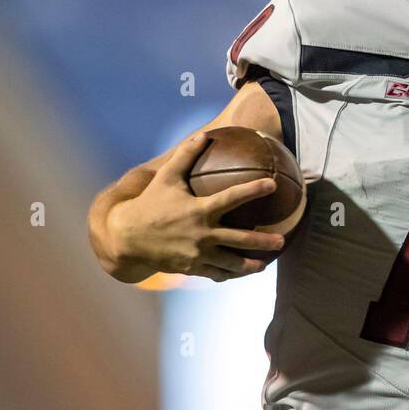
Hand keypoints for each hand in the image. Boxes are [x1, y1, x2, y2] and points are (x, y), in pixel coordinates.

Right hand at [106, 132, 286, 281]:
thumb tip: (204, 135)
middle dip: (264, 240)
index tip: (272, 183)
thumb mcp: (166, 178)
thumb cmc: (148, 204)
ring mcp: (197, 254)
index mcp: (199, 210)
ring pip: (231, 263)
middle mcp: (202, 234)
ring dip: (250, 265)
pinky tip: (238, 273)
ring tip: (264, 264)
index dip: (254, 189)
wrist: (126, 239)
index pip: (232, 198)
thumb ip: (186, 156)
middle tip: (282, 239)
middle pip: (241, 239)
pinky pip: (215, 273)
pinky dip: (228, 274)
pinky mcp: (191, 268)